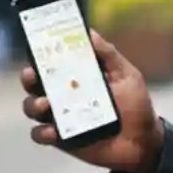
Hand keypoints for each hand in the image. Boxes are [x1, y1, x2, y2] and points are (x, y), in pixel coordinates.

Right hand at [21, 31, 164, 172]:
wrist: (143, 141)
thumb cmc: (135, 104)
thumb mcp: (126, 75)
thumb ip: (108, 55)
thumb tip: (89, 32)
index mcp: (76, 76)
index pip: (52, 61)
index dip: (41, 53)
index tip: (37, 46)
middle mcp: (63, 94)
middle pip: (35, 83)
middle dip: (29, 77)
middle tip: (32, 74)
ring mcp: (60, 117)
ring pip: (33, 107)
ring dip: (33, 104)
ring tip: (45, 104)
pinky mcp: (60, 139)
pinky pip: (41, 134)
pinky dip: (42, 132)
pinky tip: (53, 131)